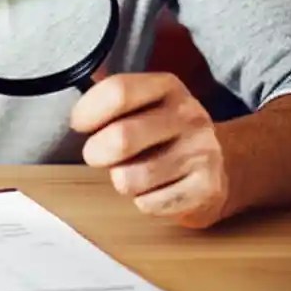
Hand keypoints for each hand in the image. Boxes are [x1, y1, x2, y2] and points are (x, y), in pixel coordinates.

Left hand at [70, 73, 230, 228]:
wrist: (225, 164)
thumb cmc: (165, 132)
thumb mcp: (145, 101)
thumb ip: (109, 95)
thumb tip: (66, 86)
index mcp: (167, 87)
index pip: (117, 92)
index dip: (87, 111)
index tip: (79, 124)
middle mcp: (189, 116)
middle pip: (120, 138)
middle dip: (97, 153)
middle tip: (100, 155)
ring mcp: (201, 153)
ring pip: (129, 178)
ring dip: (122, 180)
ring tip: (135, 172)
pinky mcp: (207, 190)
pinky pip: (148, 204)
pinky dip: (144, 201)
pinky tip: (157, 189)